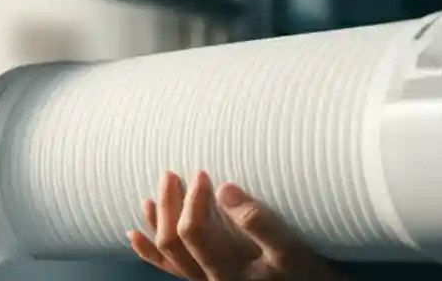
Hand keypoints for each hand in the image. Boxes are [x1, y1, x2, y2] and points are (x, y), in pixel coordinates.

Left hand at [127, 170, 346, 280]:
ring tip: (151, 195)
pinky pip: (170, 269)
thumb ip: (258, 222)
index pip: (194, 231)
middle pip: (174, 241)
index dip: (193, 199)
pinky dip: (149, 251)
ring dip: (157, 223)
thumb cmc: (306, 276)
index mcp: (226, 271)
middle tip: (171, 173)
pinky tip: (135, 233)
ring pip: (168, 255)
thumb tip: (225, 188)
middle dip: (169, 204)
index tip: (204, 173)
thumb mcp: (290, 251)